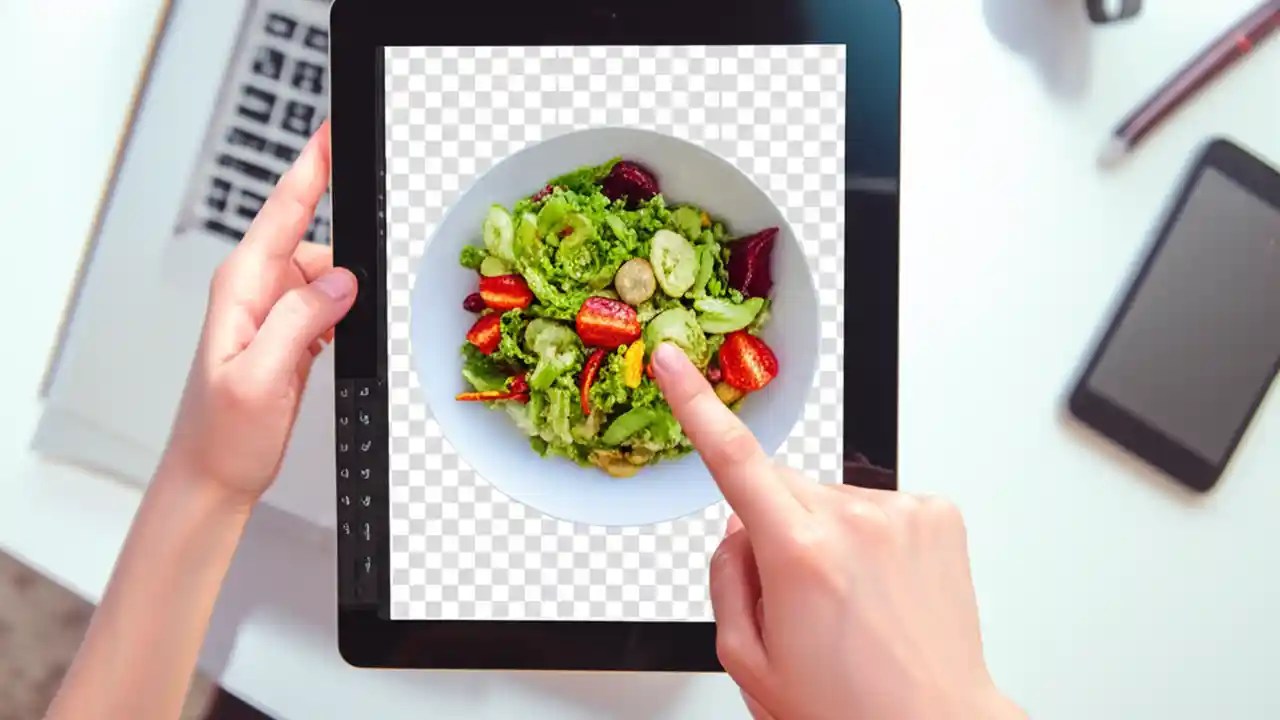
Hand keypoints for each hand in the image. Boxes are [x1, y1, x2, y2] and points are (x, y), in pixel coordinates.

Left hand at [163, 122, 355, 508]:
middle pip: (317, 241)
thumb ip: (299, 320)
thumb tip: (341, 280)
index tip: (334, 132)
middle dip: (347, 262)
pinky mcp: (291, 332)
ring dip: (345, 301)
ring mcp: (274, 311)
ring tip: (324, 351)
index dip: (311, 166)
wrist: (214, 476)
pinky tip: (335, 347)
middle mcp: (256, 290)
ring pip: (329, 277)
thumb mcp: (260, 377)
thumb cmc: (223, 435)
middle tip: (347, 313)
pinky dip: (344, 316)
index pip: (282, 211)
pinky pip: (328, 304)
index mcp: (241, 288)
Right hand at [650, 344, 1023, 719]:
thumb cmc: (849, 708)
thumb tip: (740, 526)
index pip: (733, 459)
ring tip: (846, 601)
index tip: (673, 360)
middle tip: (793, 593)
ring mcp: (901, 513)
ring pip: (827, 499)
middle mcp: (854, 521)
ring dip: (823, 534)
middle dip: (771, 524)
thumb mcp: (748, 659)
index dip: (695, 403)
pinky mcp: (936, 514)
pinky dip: (867, 537)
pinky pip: (874, 507)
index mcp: (800, 555)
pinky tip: (879, 587)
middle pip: (779, 486)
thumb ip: (727, 577)